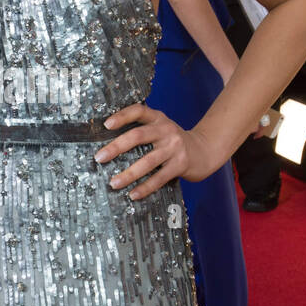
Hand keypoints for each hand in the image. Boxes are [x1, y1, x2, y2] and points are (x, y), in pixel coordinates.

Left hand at [93, 102, 217, 197]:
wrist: (205, 150)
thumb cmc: (173, 142)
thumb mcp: (161, 129)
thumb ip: (142, 131)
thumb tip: (108, 147)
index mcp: (158, 118)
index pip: (139, 111)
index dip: (122, 116)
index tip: (106, 125)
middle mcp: (166, 130)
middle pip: (138, 135)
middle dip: (116, 147)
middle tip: (99, 158)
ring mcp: (174, 147)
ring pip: (148, 161)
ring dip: (128, 174)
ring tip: (113, 183)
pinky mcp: (181, 164)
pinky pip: (159, 178)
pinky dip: (145, 187)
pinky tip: (133, 194)